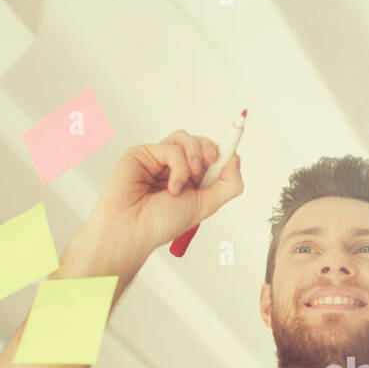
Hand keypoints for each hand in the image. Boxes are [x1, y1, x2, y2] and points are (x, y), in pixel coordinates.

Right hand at [81, 129, 243, 275]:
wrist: (133, 229)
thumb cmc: (161, 223)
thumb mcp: (206, 206)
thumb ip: (227, 184)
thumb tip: (235, 158)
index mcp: (191, 183)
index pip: (211, 158)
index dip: (223, 151)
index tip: (234, 146)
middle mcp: (175, 169)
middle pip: (200, 143)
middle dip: (211, 150)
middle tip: (211, 163)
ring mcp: (158, 160)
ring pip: (185, 138)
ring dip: (195, 155)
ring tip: (191, 177)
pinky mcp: (143, 153)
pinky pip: (171, 147)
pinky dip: (179, 166)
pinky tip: (172, 186)